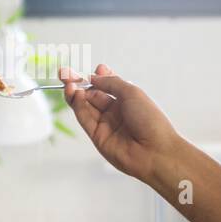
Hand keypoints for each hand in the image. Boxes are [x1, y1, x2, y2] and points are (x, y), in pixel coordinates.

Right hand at [58, 63, 180, 183]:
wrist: (155, 151)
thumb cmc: (150, 120)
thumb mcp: (131, 92)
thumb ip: (110, 83)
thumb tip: (94, 77)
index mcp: (126, 100)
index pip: (106, 86)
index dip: (96, 78)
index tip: (90, 70)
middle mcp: (115, 112)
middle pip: (92, 95)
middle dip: (78, 84)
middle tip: (65, 73)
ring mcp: (106, 125)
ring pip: (85, 107)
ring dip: (75, 94)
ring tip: (68, 84)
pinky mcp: (97, 137)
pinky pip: (85, 118)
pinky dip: (78, 106)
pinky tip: (75, 94)